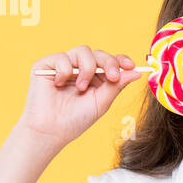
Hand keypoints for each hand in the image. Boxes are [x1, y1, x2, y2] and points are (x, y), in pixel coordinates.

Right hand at [18, 45, 143, 147]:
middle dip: (109, 63)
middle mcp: (79, 69)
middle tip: (112, 76)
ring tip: (81, 88)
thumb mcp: (101, 102)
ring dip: (87, 69)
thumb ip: (117, 85)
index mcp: (94, 77)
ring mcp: (63, 66)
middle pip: (98, 54)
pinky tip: (60, 85)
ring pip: (82, 51)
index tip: (131, 65)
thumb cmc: (76, 120)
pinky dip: (65, 70)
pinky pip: (61, 57)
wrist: (51, 131)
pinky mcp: (45, 65)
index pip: (109, 61)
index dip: (120, 60)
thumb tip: (137, 72)